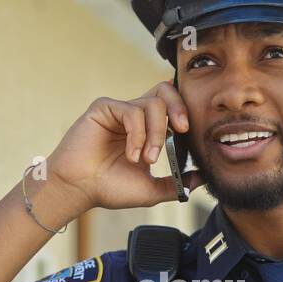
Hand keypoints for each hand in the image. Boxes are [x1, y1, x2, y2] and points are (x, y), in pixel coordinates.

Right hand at [45, 79, 205, 210]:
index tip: (191, 135)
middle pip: (165, 91)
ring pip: (153, 104)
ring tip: (146, 159)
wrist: (80, 190)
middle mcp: (134, 116)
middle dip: (180, 108)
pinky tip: (132, 155)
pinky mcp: (104, 108)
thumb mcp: (152, 189)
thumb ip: (177, 183)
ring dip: (156, 134)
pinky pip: (132, 111)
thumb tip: (202, 178)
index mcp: (146, 129)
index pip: (172, 106)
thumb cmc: (109, 188)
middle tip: (183, 130)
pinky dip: (138, 135)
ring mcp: (119, 110)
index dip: (185, 113)